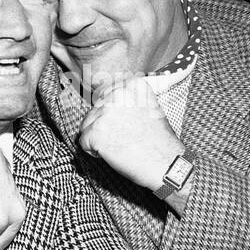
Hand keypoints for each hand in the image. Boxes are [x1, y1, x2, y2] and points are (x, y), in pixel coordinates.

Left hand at [77, 74, 183, 190]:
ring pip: (87, 125)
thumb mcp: (150, 108)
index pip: (106, 95)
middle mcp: (118, 94)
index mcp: (132, 85)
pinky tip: (113, 153)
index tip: (123, 124)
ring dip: (98, 138)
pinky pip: (83, 141)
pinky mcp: (96, 131)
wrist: (166, 164)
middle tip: (123, 138)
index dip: (111, 114)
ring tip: (120, 145)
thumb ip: (129, 100)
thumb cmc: (159, 141)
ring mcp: (106, 112)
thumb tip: (106, 99)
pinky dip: (93, 151)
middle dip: (104, 126)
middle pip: (95, 110)